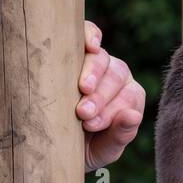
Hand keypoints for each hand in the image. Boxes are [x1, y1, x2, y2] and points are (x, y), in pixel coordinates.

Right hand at [77, 20, 145, 172]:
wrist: (48, 144)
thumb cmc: (80, 149)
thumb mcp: (102, 150)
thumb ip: (121, 135)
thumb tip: (133, 115)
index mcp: (128, 98)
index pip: (128, 98)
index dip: (111, 110)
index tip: (90, 125)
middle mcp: (117, 75)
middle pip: (116, 75)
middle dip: (101, 96)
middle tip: (83, 113)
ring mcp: (96, 60)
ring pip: (101, 57)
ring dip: (92, 72)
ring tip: (81, 89)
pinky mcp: (75, 47)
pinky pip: (88, 31)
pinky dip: (91, 34)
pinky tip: (90, 44)